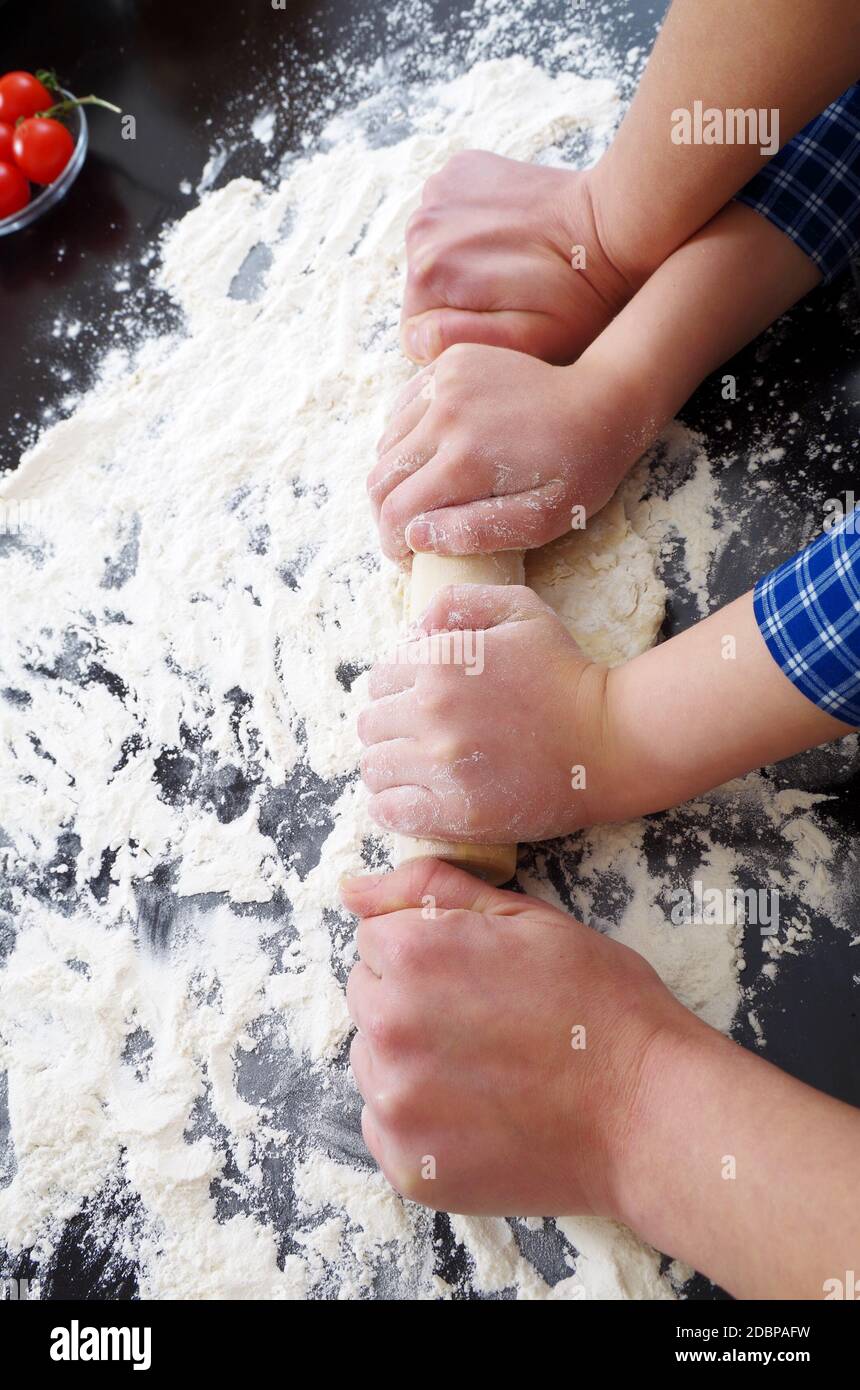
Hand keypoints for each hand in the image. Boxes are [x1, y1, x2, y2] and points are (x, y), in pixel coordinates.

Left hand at [340, 858, 696, 1215]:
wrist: (649, 1113)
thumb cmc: (601, 1007)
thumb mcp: (527, 919)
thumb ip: (433, 889)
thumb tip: (352, 888)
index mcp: (414, 953)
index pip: (376, 938)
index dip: (430, 949)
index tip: (476, 973)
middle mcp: (389, 1026)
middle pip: (368, 997)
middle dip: (412, 1001)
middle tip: (488, 1022)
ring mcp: (395, 1103)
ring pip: (372, 1062)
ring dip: (411, 1060)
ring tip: (487, 1069)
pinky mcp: (409, 1165)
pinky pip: (385, 1125)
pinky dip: (421, 1120)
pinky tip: (480, 1113)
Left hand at [359, 584, 624, 842]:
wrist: (613, 740)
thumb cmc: (568, 674)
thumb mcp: (523, 612)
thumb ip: (462, 603)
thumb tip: (415, 627)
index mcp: (441, 662)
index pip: (380, 678)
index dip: (398, 688)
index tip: (422, 702)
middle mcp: (433, 712)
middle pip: (371, 723)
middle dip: (391, 726)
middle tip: (421, 736)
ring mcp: (443, 766)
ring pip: (375, 769)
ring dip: (389, 767)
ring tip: (418, 768)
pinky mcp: (458, 812)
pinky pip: (391, 812)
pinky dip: (392, 806)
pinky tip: (413, 798)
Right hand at [369, 342, 642, 561]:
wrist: (602, 402)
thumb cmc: (579, 470)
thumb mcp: (542, 519)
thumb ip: (477, 532)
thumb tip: (415, 537)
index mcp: (466, 459)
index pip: (395, 511)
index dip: (392, 544)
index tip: (408, 557)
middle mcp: (446, 415)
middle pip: (380, 478)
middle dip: (386, 514)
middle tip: (410, 532)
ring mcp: (444, 381)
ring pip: (386, 444)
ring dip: (396, 477)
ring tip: (425, 495)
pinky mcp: (449, 363)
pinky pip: (402, 410)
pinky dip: (406, 439)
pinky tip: (433, 456)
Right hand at [401, 152, 633, 364]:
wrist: (616, 225)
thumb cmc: (578, 298)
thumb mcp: (524, 341)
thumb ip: (459, 342)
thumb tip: (418, 338)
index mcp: (429, 274)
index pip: (416, 333)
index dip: (458, 340)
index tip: (500, 324)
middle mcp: (421, 227)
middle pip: (423, 291)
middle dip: (461, 301)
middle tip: (513, 295)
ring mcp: (438, 190)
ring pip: (434, 254)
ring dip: (466, 264)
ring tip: (515, 264)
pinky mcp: (460, 170)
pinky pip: (449, 217)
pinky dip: (474, 228)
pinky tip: (513, 235)